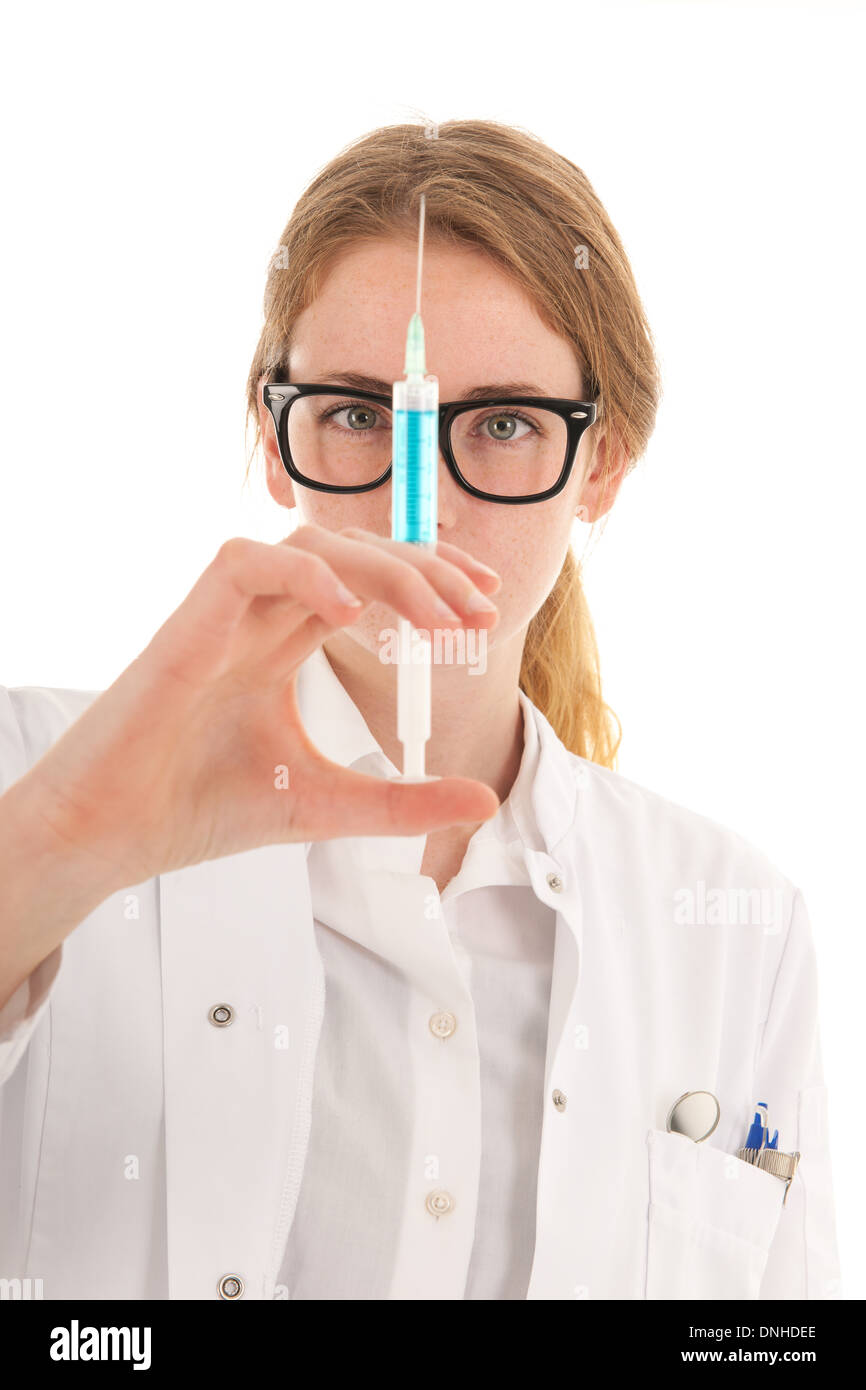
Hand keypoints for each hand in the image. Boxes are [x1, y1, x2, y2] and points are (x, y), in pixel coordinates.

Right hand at [17, 523, 501, 892]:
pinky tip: (351, 615)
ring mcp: (222, 616)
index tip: (482, 608)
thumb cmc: (197, 810)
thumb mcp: (325, 805)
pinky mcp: (187, 625)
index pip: (365, 582)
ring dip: (383, 568)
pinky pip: (244, 563)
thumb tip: (484, 800)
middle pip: (351, 553)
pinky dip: (304, 578)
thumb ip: (401, 801)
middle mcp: (257, 618)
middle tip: (480, 606)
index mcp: (281, 644)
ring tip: (437, 616)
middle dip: (425, 568)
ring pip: (309, 546)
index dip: (426, 582)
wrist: (112, 835)